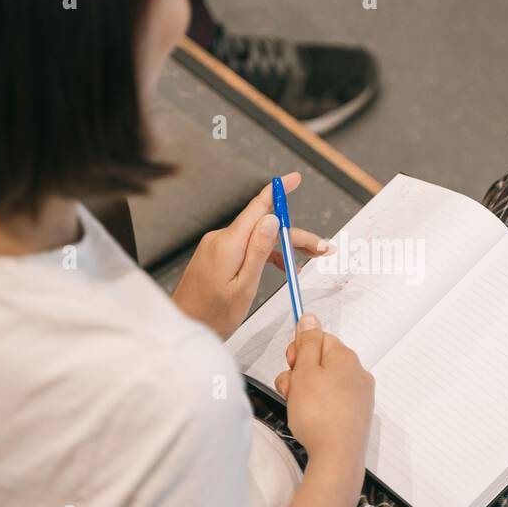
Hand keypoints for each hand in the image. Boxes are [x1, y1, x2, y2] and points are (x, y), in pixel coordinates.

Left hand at [172, 172, 329, 338]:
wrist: (185, 328)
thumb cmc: (213, 316)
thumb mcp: (244, 286)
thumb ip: (258, 251)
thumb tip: (272, 219)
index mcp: (229, 244)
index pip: (258, 208)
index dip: (278, 191)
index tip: (294, 178)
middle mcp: (221, 239)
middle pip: (264, 226)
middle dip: (294, 234)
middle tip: (322, 248)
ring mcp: (217, 247)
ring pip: (257, 237)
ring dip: (284, 246)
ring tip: (309, 259)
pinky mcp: (216, 256)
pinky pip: (246, 247)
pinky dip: (266, 254)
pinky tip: (283, 266)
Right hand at [275, 314, 373, 492]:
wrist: (336, 457)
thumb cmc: (319, 415)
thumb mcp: (305, 371)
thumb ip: (306, 342)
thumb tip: (310, 318)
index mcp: (346, 357)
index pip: (319, 338)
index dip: (299, 350)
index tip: (291, 363)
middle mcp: (357, 373)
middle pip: (320, 361)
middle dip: (300, 373)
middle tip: (292, 390)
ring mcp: (359, 396)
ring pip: (324, 383)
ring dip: (306, 391)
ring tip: (298, 408)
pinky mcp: (356, 415)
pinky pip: (332, 401)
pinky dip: (318, 407)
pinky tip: (310, 419)